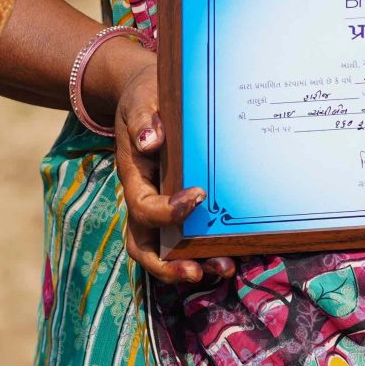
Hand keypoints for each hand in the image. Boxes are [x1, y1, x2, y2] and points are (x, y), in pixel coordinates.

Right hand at [109, 56, 236, 284]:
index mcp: (134, 177)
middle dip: (168, 265)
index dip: (167, 212)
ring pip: (164, 249)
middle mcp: (144, 198)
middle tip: (196, 271)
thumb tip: (151, 139)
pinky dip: (203, 250)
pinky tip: (230, 253)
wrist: (145, 94)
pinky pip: (184, 237)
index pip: (143, 207)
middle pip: (145, 246)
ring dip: (190, 264)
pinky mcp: (177, 205)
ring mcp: (160, 204)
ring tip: (223, 268)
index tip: (199, 195)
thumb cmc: (145, 95)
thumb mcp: (141, 98)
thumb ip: (144, 118)